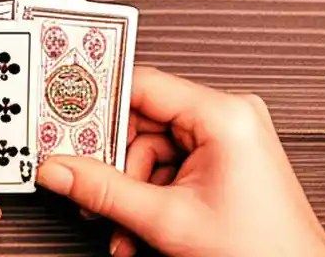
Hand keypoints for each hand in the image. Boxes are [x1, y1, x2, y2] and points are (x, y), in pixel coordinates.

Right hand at [36, 67, 324, 256]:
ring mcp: (226, 138)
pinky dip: (149, 196)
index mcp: (223, 114)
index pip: (141, 85)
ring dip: (129, 191)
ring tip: (123, 227)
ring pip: (149, 151)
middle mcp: (227, 116)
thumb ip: (104, 191)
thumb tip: (60, 169)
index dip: (96, 103)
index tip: (63, 117)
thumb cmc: (263, 250)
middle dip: (114, 167)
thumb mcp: (168, 220)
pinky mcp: (222, 159)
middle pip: (141, 123)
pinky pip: (167, 166)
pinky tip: (141, 227)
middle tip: (87, 186)